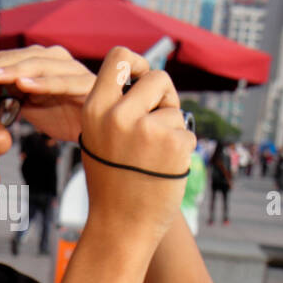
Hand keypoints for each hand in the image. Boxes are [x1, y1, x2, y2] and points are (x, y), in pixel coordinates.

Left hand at [0, 45, 94, 141]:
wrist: (101, 130)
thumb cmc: (66, 115)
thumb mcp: (31, 106)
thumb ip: (10, 96)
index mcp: (42, 61)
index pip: (8, 58)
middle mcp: (57, 59)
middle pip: (20, 57)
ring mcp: (73, 69)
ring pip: (38, 66)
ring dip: (12, 70)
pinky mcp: (87, 85)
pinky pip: (63, 82)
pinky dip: (43, 83)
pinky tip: (24, 86)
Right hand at [77, 47, 194, 243]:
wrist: (122, 226)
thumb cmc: (112, 181)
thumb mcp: (99, 136)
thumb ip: (115, 106)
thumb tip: (141, 73)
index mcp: (95, 109)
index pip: (119, 57)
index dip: (137, 62)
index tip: (142, 77)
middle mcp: (118, 114)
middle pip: (157, 78)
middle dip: (164, 98)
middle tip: (156, 125)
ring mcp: (147, 129)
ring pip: (174, 109)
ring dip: (172, 129)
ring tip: (154, 158)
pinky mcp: (174, 143)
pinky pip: (187, 132)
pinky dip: (182, 150)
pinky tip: (165, 170)